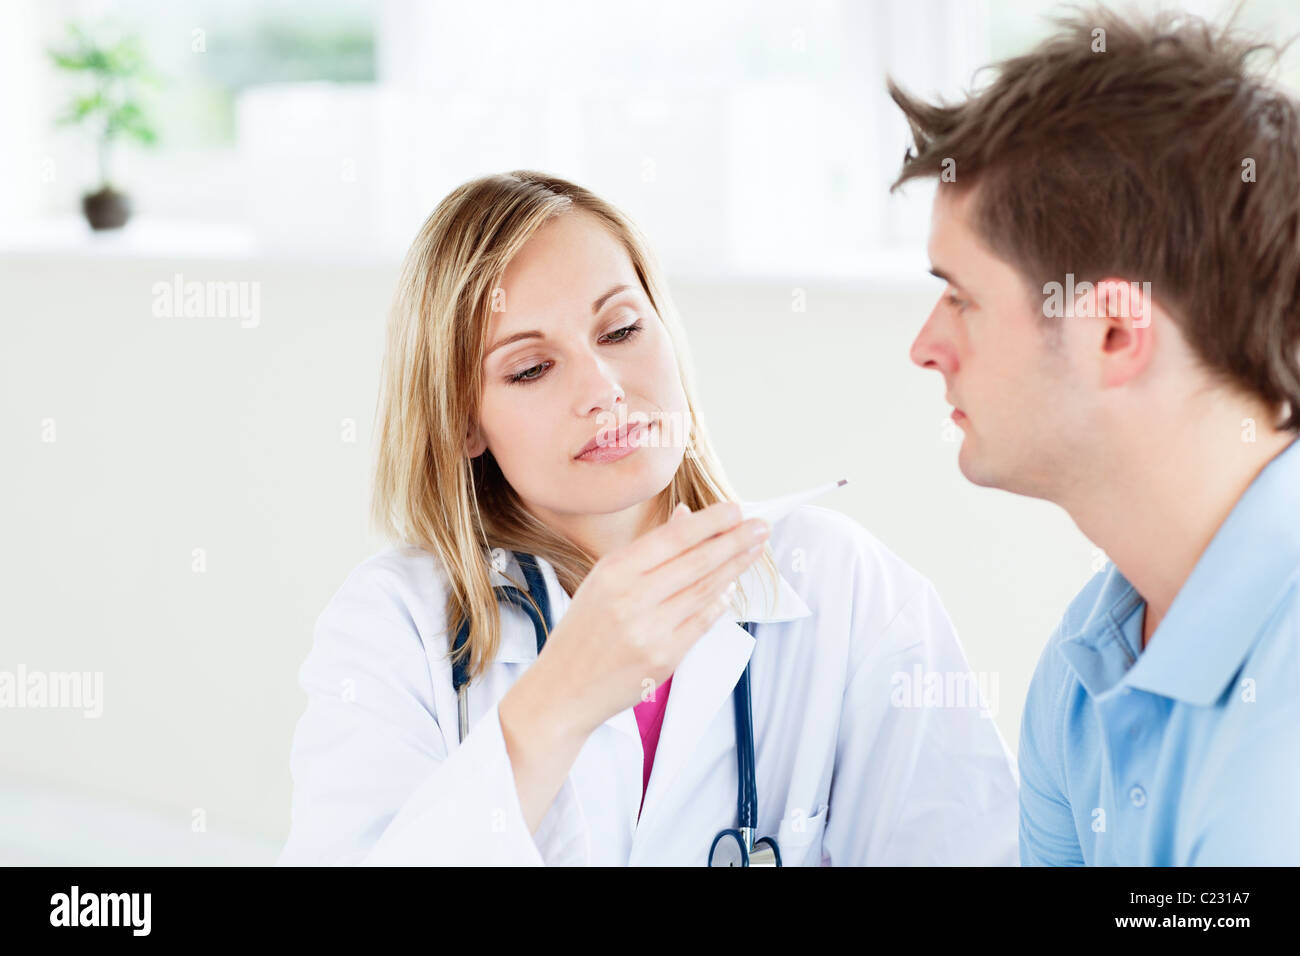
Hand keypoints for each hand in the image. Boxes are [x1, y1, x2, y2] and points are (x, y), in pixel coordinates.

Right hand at [529, 501, 769, 736]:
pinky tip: (731, 586)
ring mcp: (649, 630)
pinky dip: (719, 602)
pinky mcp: (663, 658)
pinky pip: (701, 623)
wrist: (563, 689)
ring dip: (734, 568)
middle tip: (762, 526)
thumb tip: (688, 517)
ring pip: (704, 591)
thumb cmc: (584, 630)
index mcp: (613, 571)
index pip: (673, 538)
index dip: (709, 522)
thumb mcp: (604, 581)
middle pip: (696, 562)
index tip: (736, 509)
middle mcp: (631, 598)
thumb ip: (648, 550)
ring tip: (754, 550)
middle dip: (734, 541)